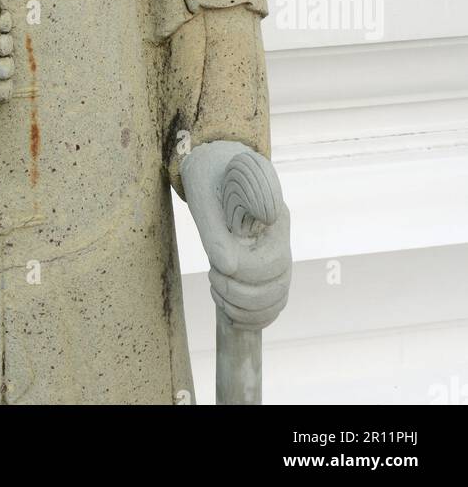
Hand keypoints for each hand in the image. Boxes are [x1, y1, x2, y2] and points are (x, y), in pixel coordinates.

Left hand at [180, 140, 290, 329]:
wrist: (215, 169)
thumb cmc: (209, 176)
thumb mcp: (205, 192)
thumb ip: (215, 227)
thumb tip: (227, 265)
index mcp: (274, 217)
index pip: (274, 262)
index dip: (245, 271)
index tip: (215, 263)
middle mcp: (281, 239)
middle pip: (278, 287)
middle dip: (240, 292)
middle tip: (211, 276)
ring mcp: (277, 255)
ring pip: (277, 300)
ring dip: (244, 307)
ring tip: (216, 289)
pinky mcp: (266, 269)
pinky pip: (273, 305)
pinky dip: (253, 317)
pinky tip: (228, 308)